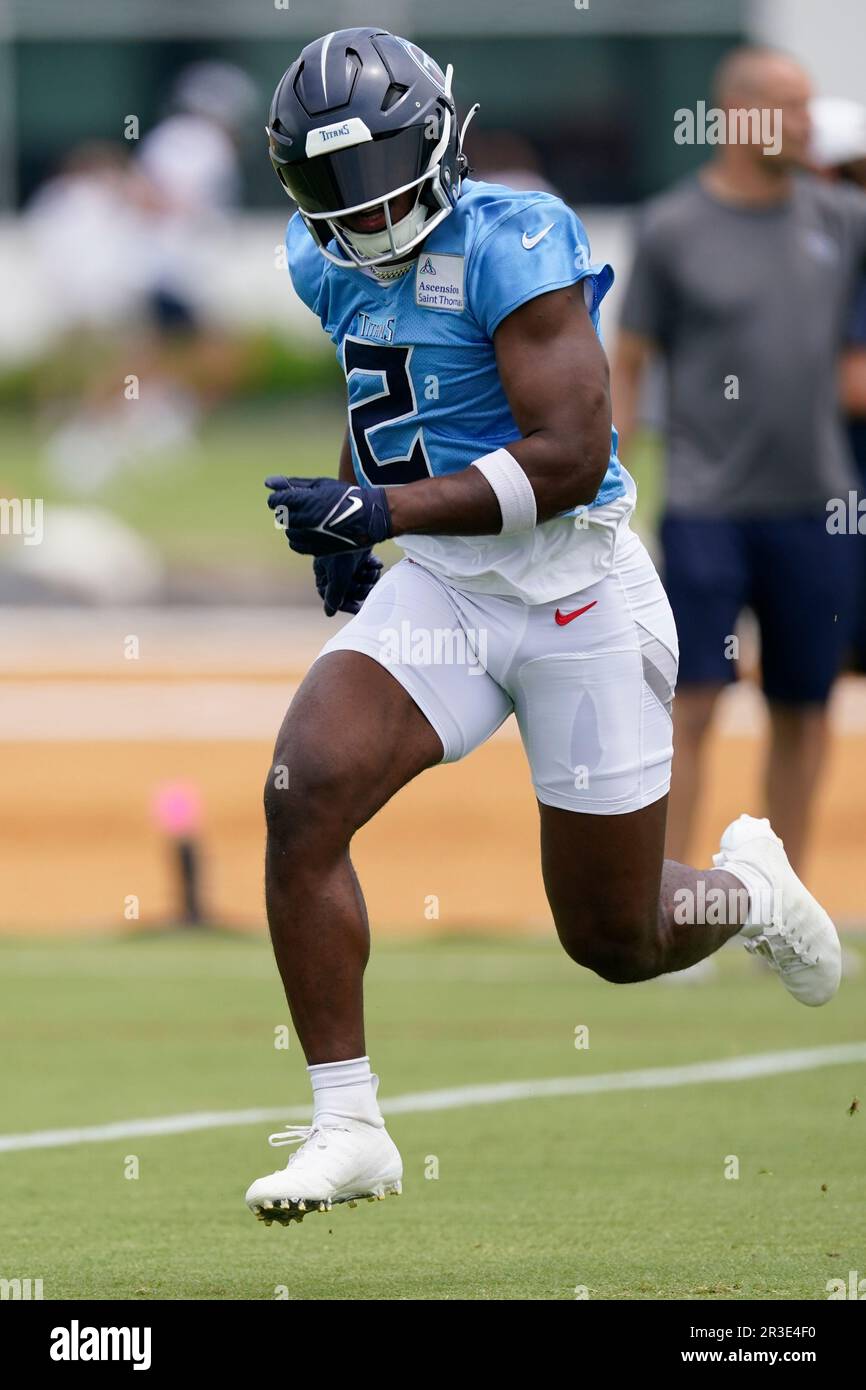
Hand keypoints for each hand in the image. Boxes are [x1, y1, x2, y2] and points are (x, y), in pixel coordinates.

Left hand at [266, 476, 391, 555]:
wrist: (368, 518)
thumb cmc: (345, 496)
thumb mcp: (320, 484)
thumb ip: (293, 484)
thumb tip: (268, 482)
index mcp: (306, 502)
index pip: (277, 502)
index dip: (278, 499)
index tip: (285, 498)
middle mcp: (306, 521)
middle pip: (281, 517)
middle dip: (287, 511)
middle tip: (301, 508)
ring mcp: (311, 537)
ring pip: (289, 532)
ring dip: (294, 525)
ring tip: (308, 520)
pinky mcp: (316, 549)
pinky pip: (296, 545)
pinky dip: (299, 538)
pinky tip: (309, 532)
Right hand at [314, 549, 382, 615]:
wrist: (356, 526)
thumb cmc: (341, 552)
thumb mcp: (337, 577)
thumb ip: (334, 596)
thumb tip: (329, 612)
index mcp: (325, 575)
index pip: (333, 597)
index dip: (346, 604)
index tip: (358, 609)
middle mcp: (336, 569)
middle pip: (351, 590)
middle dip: (361, 589)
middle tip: (367, 585)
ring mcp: (349, 562)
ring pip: (363, 580)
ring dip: (369, 577)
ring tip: (371, 570)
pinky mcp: (361, 554)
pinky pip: (369, 567)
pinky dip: (373, 565)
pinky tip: (375, 562)